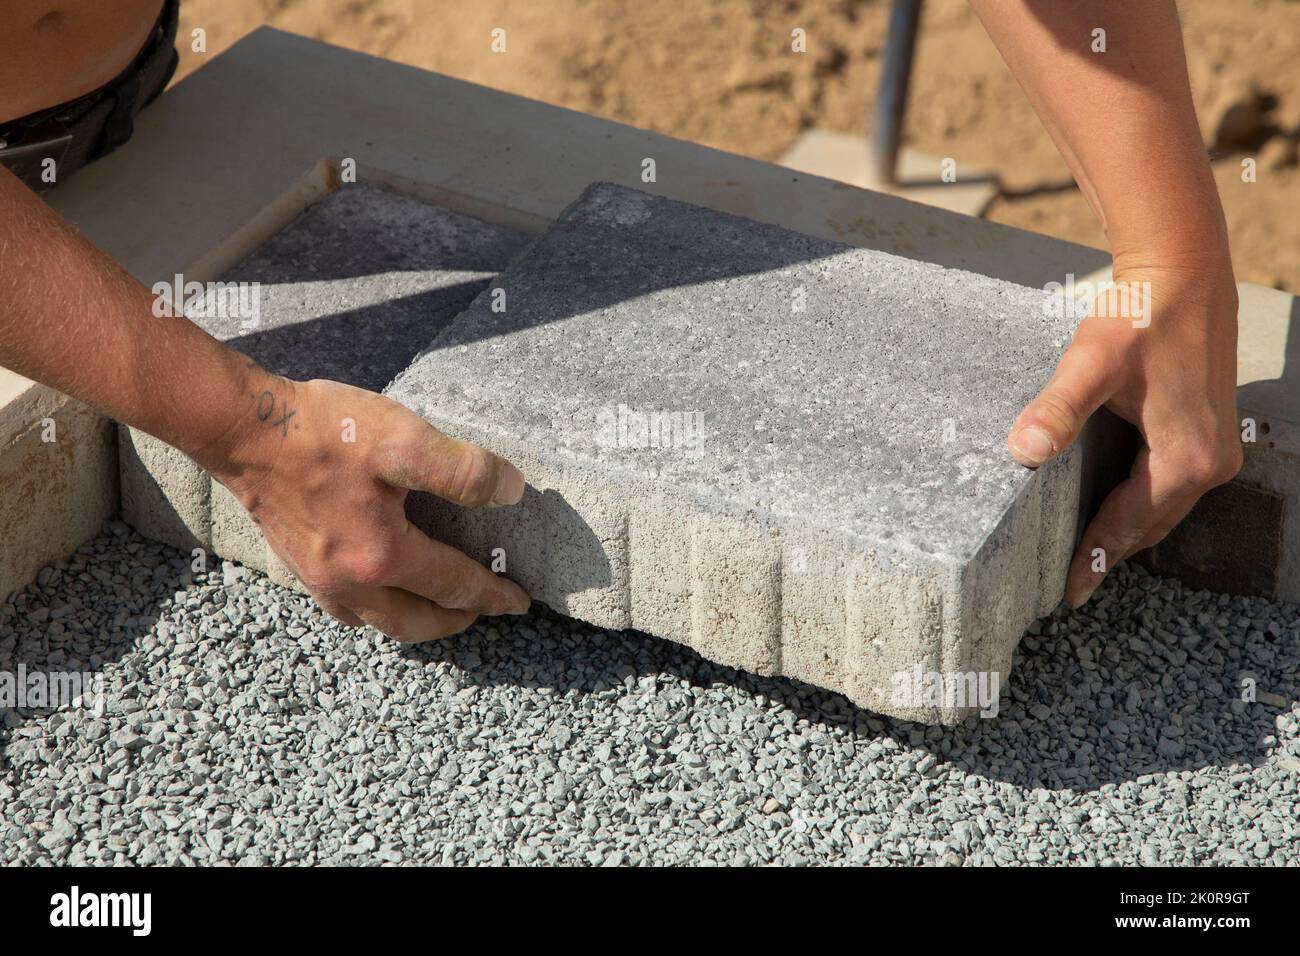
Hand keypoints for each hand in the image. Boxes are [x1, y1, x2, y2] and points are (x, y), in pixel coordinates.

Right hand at [200, 373, 531, 640]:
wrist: (242, 428)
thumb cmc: (323, 432)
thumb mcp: (405, 440)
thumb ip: (464, 471)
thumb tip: (511, 491)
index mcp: (382, 556)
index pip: (454, 586)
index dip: (492, 595)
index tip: (521, 602)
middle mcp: (348, 580)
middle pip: (414, 622)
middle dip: (455, 621)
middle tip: (485, 611)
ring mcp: (317, 577)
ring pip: (376, 621)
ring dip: (415, 622)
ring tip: (438, 607)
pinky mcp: (296, 562)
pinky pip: (344, 608)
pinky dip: (374, 610)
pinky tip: (379, 589)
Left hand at [1007, 261, 1241, 606]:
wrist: (1183, 268)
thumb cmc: (1138, 314)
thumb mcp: (1089, 364)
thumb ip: (1057, 410)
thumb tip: (1023, 452)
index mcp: (1184, 458)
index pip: (1129, 527)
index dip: (1092, 561)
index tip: (1065, 595)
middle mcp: (1210, 462)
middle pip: (1151, 527)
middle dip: (1109, 554)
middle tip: (1068, 584)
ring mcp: (1216, 446)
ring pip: (1164, 508)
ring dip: (1126, 531)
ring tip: (1084, 555)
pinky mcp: (1209, 428)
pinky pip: (1172, 485)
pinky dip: (1142, 503)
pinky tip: (1111, 506)